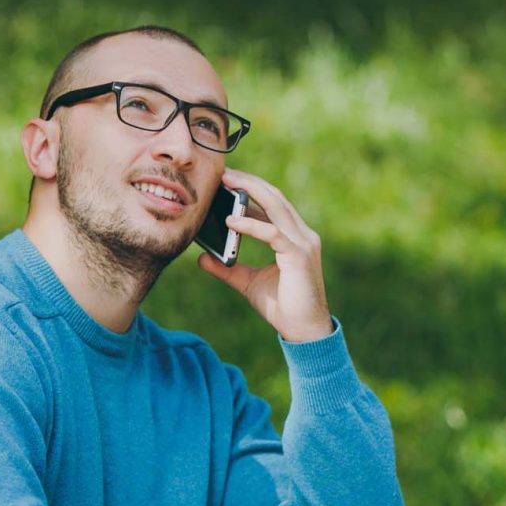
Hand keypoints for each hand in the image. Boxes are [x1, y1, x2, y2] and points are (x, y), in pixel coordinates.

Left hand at [197, 169, 333, 342]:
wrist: (304, 331)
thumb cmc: (282, 307)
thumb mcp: (248, 283)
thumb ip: (228, 268)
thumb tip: (201, 257)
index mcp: (294, 237)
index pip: (273, 204)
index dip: (252, 190)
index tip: (228, 182)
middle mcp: (302, 235)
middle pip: (275, 198)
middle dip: (249, 183)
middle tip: (224, 173)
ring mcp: (303, 243)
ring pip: (276, 207)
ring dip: (250, 193)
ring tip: (226, 184)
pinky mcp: (299, 256)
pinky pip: (272, 234)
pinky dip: (251, 225)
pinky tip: (230, 222)